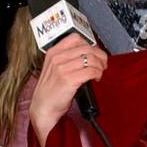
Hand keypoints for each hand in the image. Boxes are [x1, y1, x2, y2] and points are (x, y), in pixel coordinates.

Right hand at [29, 32, 107, 146]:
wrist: (43, 107)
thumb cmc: (50, 91)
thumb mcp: (54, 69)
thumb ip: (68, 59)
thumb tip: (89, 55)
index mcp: (53, 52)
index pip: (75, 38)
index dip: (90, 45)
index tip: (95, 53)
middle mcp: (57, 58)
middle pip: (86, 48)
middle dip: (100, 56)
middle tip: (103, 64)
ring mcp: (62, 68)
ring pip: (90, 59)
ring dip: (100, 66)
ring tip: (99, 73)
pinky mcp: (68, 80)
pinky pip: (90, 71)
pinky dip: (97, 74)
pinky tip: (96, 79)